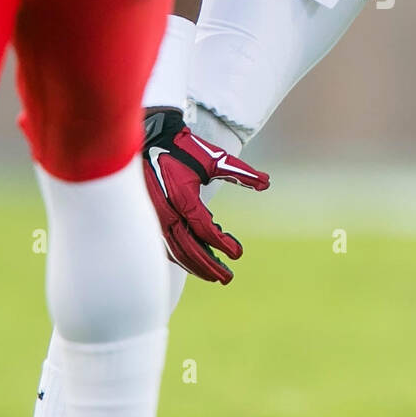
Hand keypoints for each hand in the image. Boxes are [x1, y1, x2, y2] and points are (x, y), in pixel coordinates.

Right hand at [141, 108, 268, 284]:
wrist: (151, 138)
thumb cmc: (184, 148)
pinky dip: (180, 256)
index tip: (238, 253)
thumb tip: (267, 182)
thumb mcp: (215, 158)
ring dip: (194, 266)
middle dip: (209, 266)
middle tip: (228, 278)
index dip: (222, 243)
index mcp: (182, 197)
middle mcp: (166, 211)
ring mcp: (154, 217)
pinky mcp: (148, 218)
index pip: (204, 229)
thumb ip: (241, 173)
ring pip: (175, 250)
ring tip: (214, 276)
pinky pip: (164, 244)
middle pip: (188, 248)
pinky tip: (193, 262)